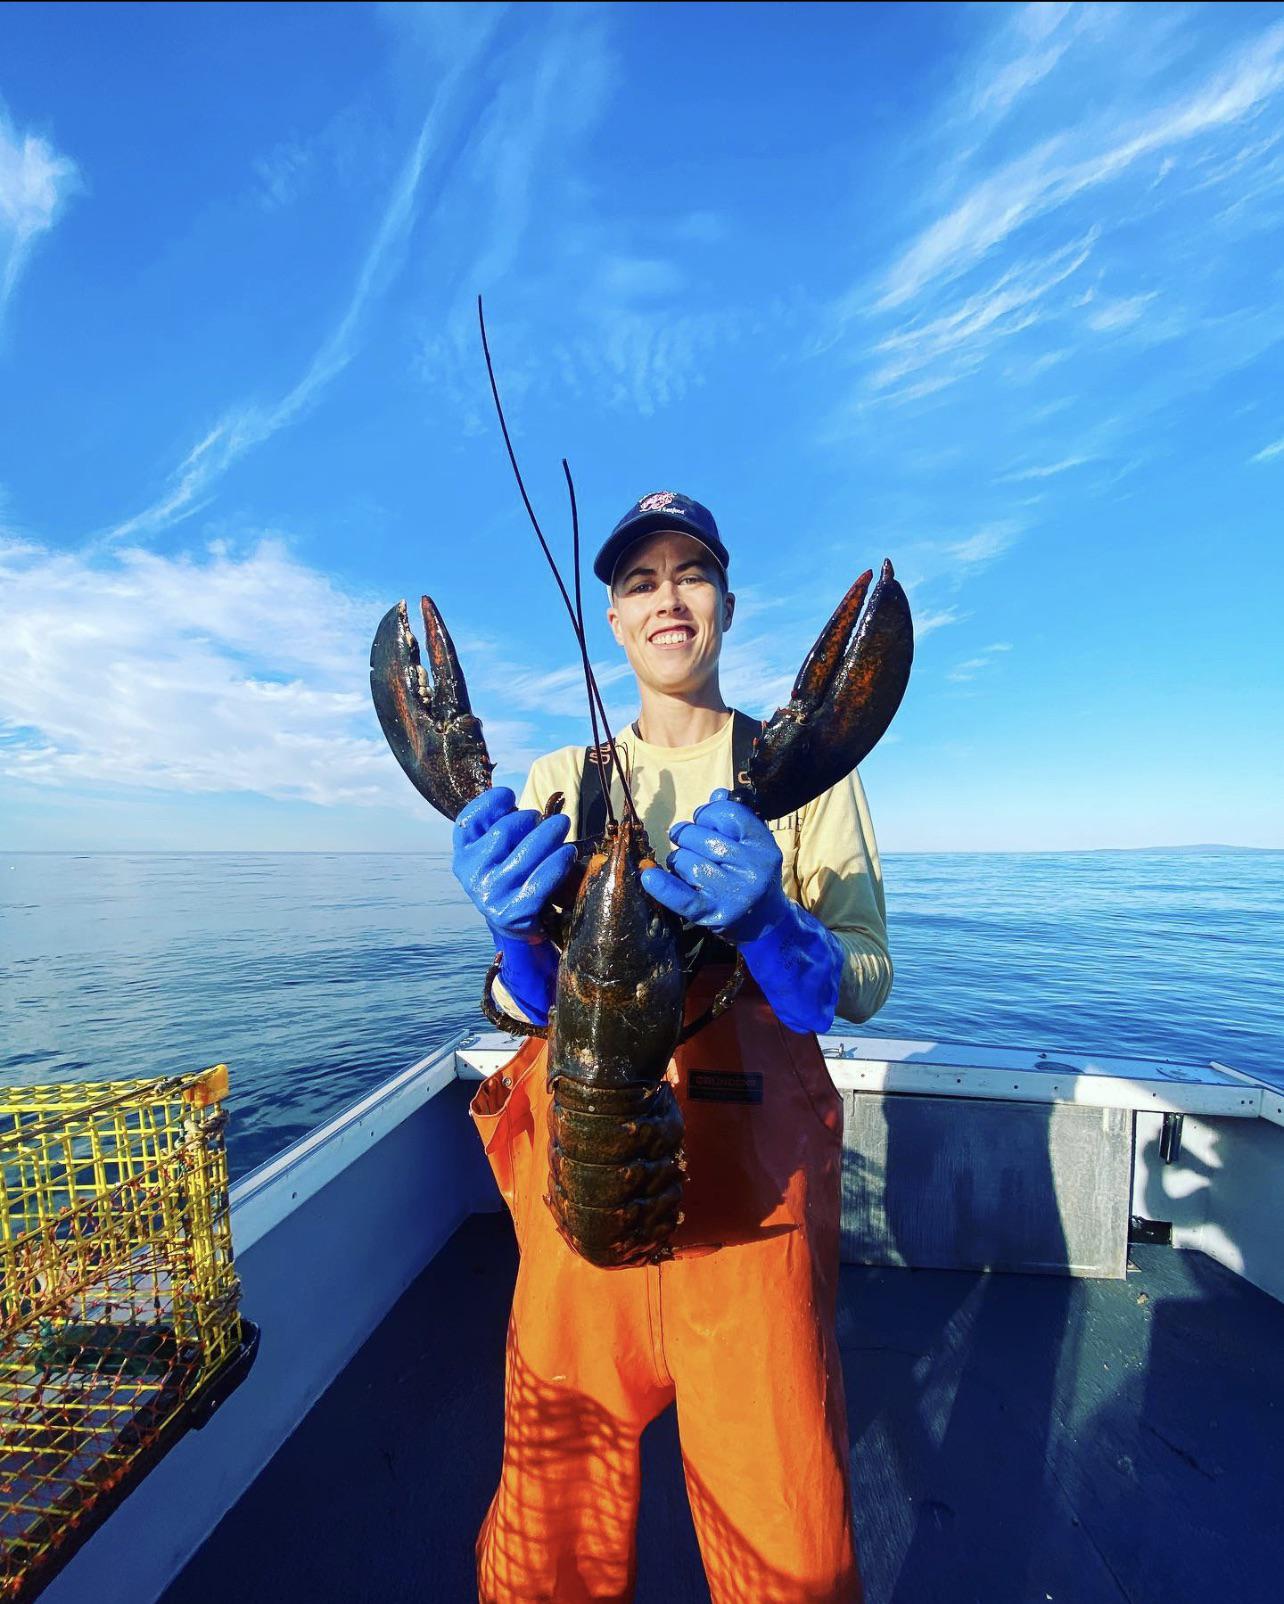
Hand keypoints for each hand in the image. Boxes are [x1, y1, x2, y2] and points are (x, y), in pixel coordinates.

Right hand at [452, 787, 573, 943]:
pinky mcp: (512, 912)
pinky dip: (557, 863)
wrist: (512, 923)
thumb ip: (497, 824)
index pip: (468, 820)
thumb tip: (512, 799)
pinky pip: (540, 881)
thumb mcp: (494, 850)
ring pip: (525, 854)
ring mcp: (490, 894)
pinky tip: (568, 852)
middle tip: (549, 818)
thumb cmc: (507, 874)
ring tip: (563, 825)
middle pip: (503, 831)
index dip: (489, 803)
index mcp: (463, 854)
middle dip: (530, 819)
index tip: (510, 795)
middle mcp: (471, 874)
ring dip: (549, 835)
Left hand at [640, 788, 788, 942]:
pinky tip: (649, 876)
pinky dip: (662, 886)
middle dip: (688, 837)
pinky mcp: (712, 913)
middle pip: (699, 836)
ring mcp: (732, 892)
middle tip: (693, 847)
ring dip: (679, 861)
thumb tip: (716, 793)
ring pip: (685, 861)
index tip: (705, 822)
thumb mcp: (753, 845)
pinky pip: (680, 895)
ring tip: (690, 869)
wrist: (766, 923)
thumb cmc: (753, 875)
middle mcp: (751, 868)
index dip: (708, 814)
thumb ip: (735, 818)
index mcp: (763, 845)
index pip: (726, 813)